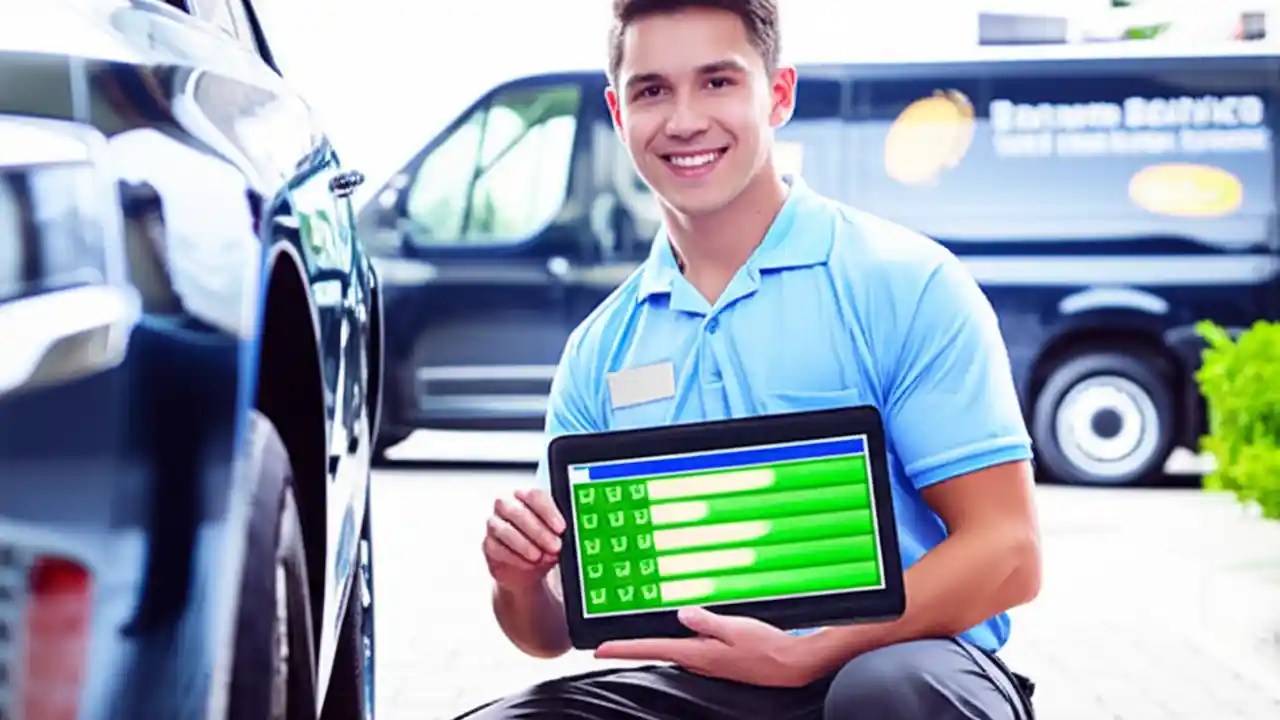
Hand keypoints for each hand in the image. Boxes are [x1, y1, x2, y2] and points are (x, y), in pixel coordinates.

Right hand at [483, 488, 565, 590]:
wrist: (526, 571)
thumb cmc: (542, 547)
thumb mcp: (556, 537)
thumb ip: (558, 533)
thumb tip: (563, 537)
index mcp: (526, 498)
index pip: (534, 495)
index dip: (548, 512)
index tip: (560, 528)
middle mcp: (508, 506)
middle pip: (518, 511)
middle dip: (538, 531)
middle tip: (553, 546)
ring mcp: (495, 524)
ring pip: (503, 529)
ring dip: (524, 545)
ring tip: (539, 557)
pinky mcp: (488, 544)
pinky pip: (496, 548)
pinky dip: (514, 557)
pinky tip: (527, 564)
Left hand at [594, 607, 819, 687]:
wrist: (791, 665)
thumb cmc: (766, 647)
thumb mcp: (735, 628)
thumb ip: (706, 621)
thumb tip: (681, 613)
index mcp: (697, 654)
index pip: (652, 649)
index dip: (623, 649)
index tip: (599, 650)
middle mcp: (698, 661)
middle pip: (656, 651)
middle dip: (631, 646)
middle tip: (606, 642)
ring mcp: (707, 662)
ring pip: (672, 650)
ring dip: (651, 643)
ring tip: (631, 637)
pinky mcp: (717, 659)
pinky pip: (689, 648)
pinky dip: (674, 640)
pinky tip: (675, 631)